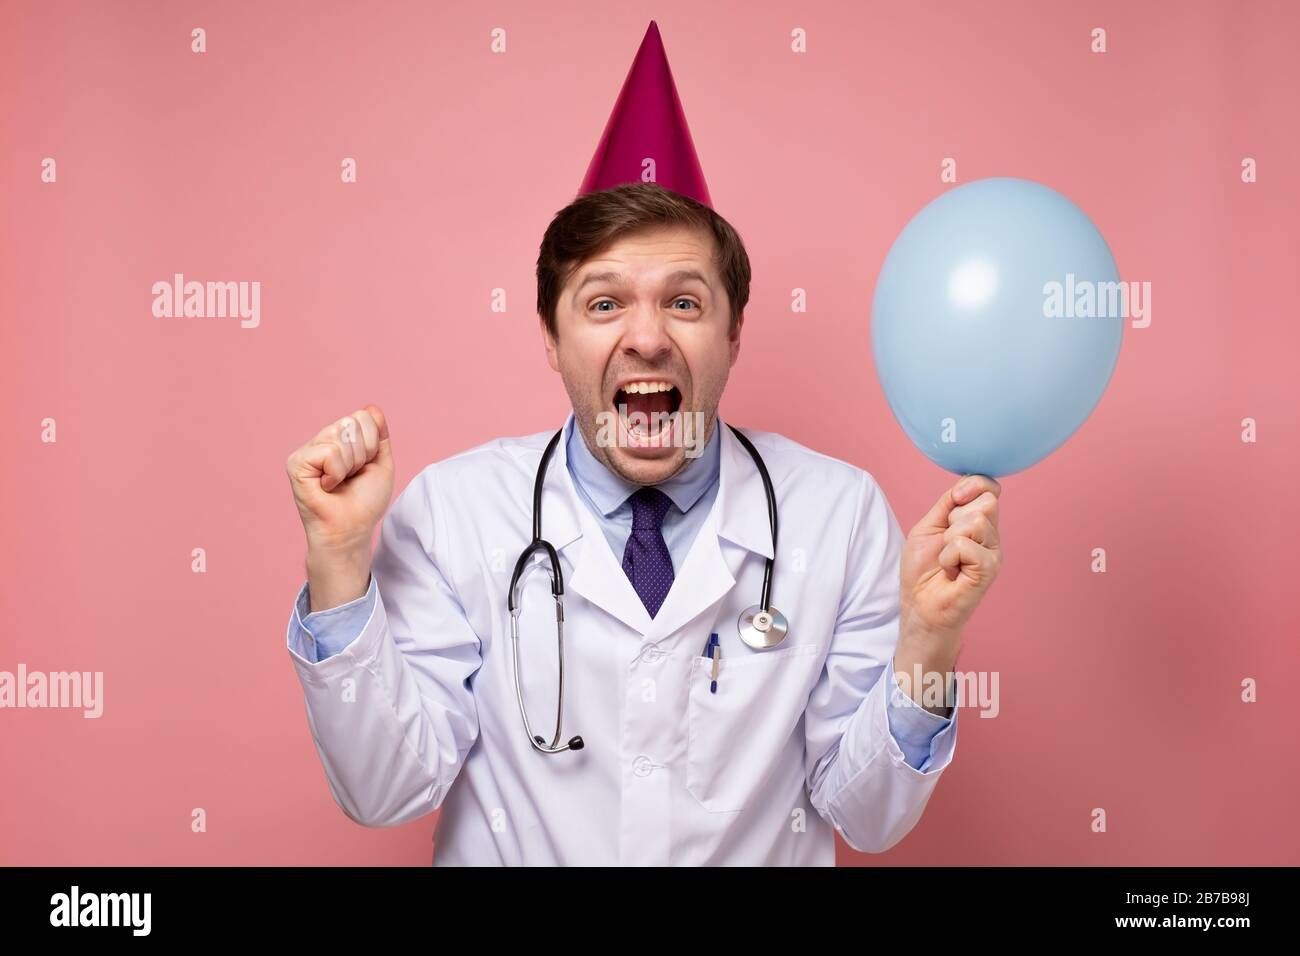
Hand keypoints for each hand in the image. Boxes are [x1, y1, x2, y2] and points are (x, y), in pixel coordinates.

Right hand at [285, 405, 393, 609]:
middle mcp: (321, 441)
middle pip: (353, 422)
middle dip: (363, 454)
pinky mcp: (297, 463)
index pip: (364, 417)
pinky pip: (329, 452)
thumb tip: (372, 408)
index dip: (373, 444)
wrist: (351, 529)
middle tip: (351, 477)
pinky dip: (336, 472)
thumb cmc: (364, 502)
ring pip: (341, 436)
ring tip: (340, 482)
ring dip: (350, 464)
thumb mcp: (381, 463)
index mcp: (340, 439)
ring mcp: (307, 451)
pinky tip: (327, 486)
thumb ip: (379, 435)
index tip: (364, 467)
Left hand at [894, 475, 1002, 708]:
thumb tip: (966, 485)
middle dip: (955, 518)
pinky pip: (966, 545)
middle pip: (986, 501)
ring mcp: (993, 551)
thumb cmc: (922, 569)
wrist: (919, 604)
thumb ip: (947, 503)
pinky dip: (949, 556)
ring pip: (976, 521)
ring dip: (949, 539)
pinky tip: (951, 571)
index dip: (973, 485)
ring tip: (947, 559)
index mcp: (976, 521)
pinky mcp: (990, 568)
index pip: (989, 487)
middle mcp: (990, 534)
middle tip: (946, 542)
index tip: (955, 499)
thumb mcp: (928, 526)